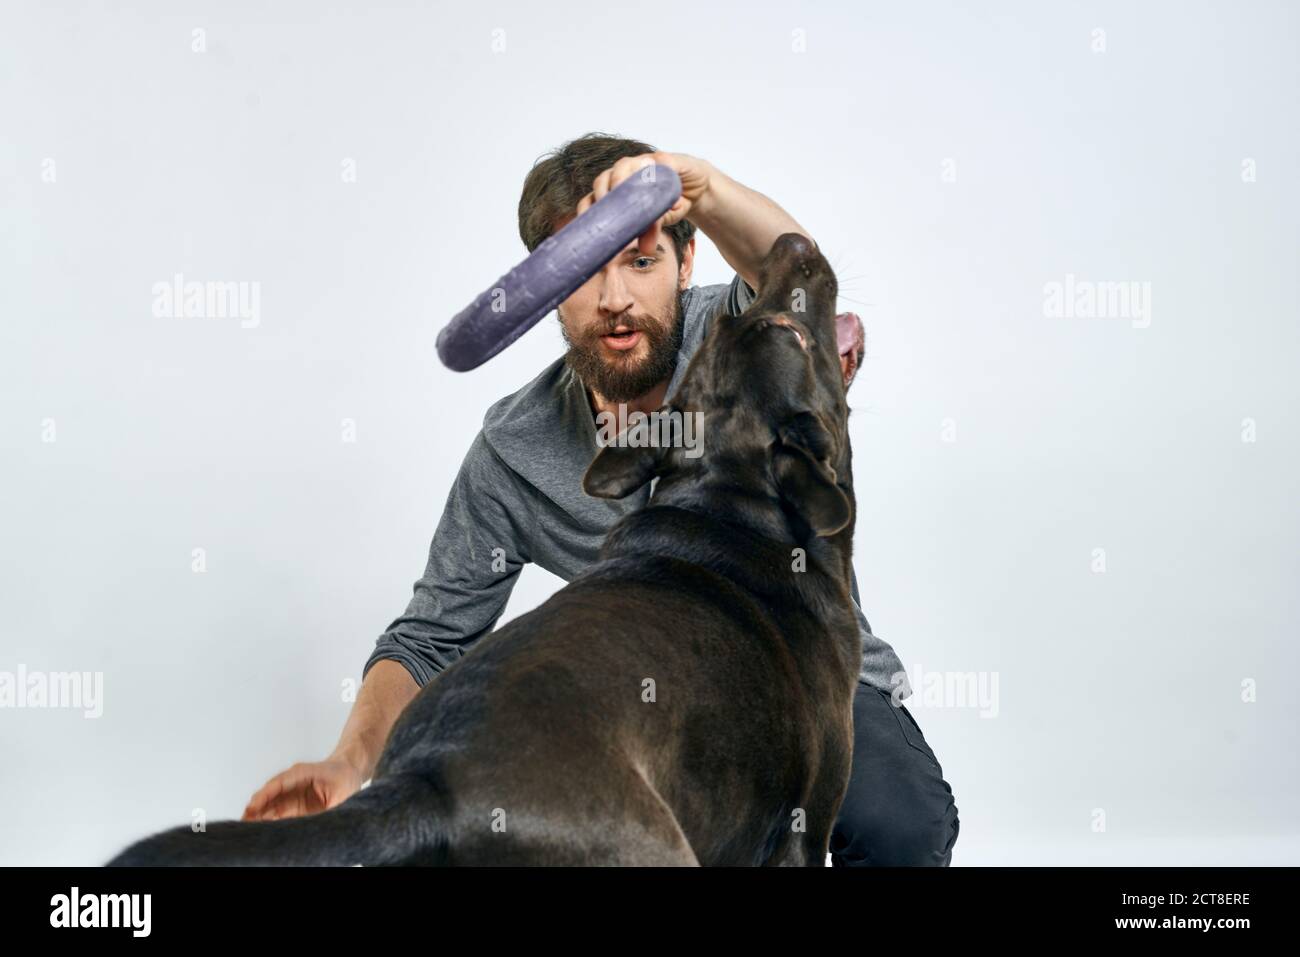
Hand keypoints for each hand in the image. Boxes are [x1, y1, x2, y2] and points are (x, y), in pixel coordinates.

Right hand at [241, 756, 365, 820]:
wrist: (349, 771)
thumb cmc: (346, 777)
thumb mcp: (343, 794)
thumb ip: (330, 809)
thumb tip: (321, 824)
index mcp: (303, 773)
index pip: (280, 782)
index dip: (266, 794)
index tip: (254, 805)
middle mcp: (292, 782)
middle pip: (269, 794)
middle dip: (256, 808)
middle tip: (245, 822)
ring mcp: (290, 793)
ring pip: (269, 804)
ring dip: (257, 816)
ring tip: (247, 829)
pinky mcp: (292, 804)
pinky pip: (274, 812)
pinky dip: (265, 821)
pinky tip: (257, 830)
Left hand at [575, 151, 716, 255]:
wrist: (695, 189)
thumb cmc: (669, 204)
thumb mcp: (658, 222)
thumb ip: (649, 233)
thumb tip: (645, 251)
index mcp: (616, 189)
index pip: (594, 196)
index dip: (588, 208)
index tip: (585, 224)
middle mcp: (625, 173)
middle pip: (603, 179)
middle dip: (601, 196)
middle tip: (605, 214)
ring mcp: (644, 163)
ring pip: (624, 166)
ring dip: (621, 180)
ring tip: (622, 196)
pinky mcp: (666, 160)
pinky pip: (659, 162)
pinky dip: (656, 172)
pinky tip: (655, 183)